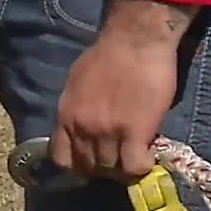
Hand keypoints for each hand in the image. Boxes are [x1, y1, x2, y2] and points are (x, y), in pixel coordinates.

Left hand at [51, 0, 198, 182]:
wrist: (136, 39)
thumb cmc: (110, 53)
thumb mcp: (78, 82)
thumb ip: (79, 108)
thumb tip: (84, 126)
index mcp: (66, 115)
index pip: (62, 159)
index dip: (79, 166)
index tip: (93, 162)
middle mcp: (82, 128)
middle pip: (90, 168)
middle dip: (105, 168)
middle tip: (121, 158)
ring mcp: (107, 132)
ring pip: (112, 170)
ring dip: (125, 168)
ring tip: (137, 156)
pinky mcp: (134, 133)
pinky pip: (134, 166)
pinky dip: (141, 166)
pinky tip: (148, 155)